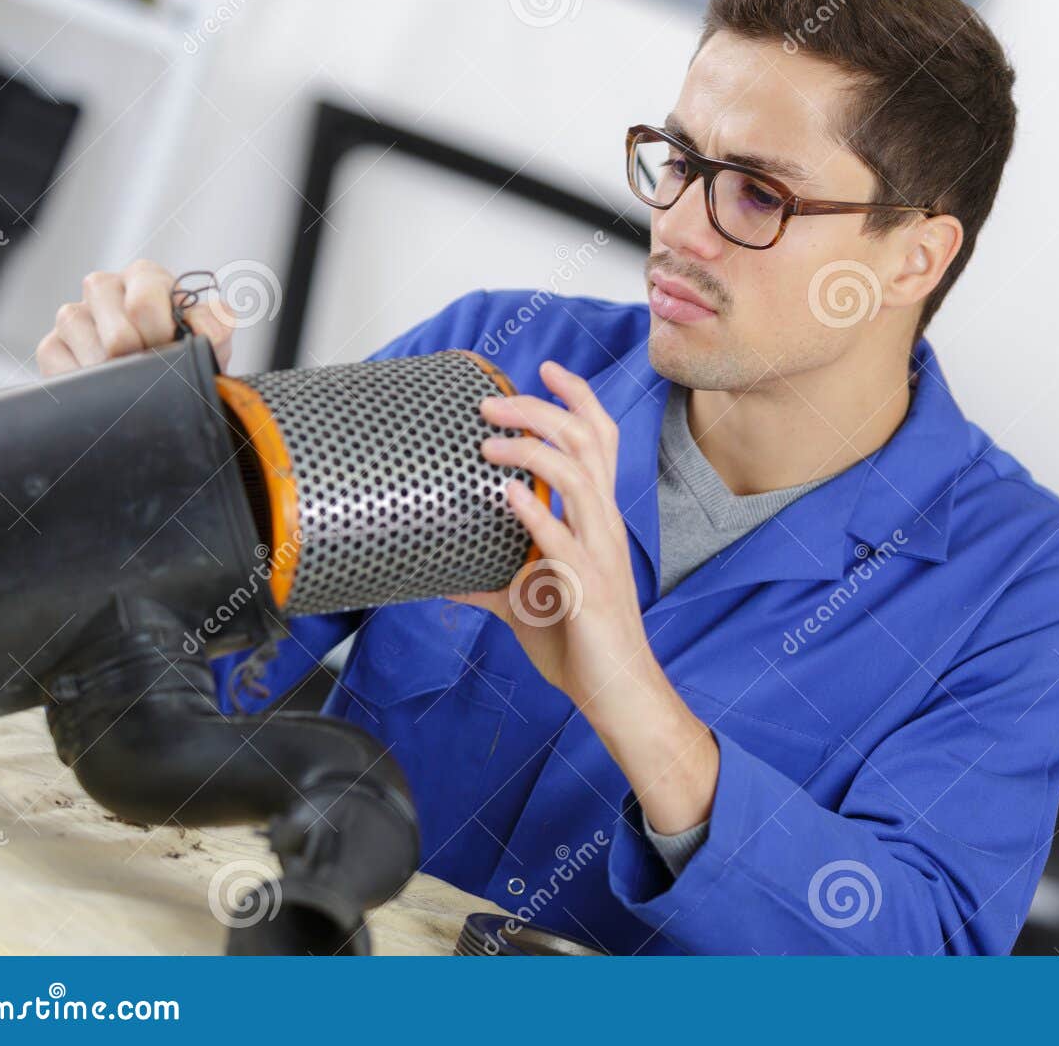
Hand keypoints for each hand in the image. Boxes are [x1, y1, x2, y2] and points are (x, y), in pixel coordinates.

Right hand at [35, 259, 233, 376]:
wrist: (167, 385)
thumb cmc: (188, 353)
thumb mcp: (212, 338)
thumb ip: (216, 324)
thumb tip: (199, 325)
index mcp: (145, 277)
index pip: (144, 302)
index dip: (160, 335)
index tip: (170, 350)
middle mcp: (104, 287)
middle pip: (115, 331)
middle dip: (139, 358)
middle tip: (153, 369)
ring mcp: (73, 315)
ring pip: (82, 339)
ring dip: (113, 371)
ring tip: (131, 377)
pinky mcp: (51, 345)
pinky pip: (57, 363)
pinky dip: (85, 384)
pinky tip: (104, 385)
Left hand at [450, 360, 719, 831]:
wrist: (615, 691)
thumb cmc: (578, 643)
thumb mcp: (525, 603)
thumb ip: (492, 581)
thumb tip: (443, 577)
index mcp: (597, 520)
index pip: (600, 440)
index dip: (577, 397)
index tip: (545, 366)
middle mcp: (603, 526)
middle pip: (588, 443)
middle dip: (542, 411)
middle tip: (493, 404)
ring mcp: (598, 553)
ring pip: (579, 479)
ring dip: (532, 452)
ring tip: (489, 444)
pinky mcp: (587, 587)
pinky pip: (562, 541)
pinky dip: (534, 513)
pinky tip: (506, 495)